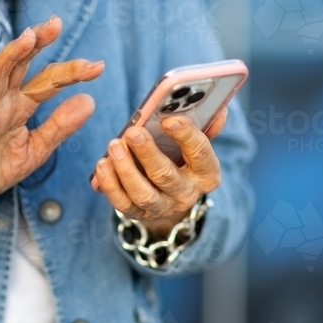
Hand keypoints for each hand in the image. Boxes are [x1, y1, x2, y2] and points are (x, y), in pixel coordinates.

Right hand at [0, 16, 102, 235]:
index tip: (98, 66)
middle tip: (56, 24)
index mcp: (20, 105)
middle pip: (19, 66)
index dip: (71, 71)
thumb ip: (60, 126)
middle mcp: (1, 102)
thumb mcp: (36, 150)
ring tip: (27, 38)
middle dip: (36, 43)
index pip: (47, 81)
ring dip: (9, 56)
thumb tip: (90, 100)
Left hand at [93, 109, 227, 237]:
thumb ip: (206, 125)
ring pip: (143, 193)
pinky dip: (110, 184)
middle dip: (148, 152)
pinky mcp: (139, 213)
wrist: (170, 193)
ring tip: (114, 145)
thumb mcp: (197, 142)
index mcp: (207, 172)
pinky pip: (122, 203)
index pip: (200, 153)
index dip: (186, 135)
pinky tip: (102, 164)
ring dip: (125, 169)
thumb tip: (219, 109)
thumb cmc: (183, 157)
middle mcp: (187, 193)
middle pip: (166, 175)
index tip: (169, 119)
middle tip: (133, 131)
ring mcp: (162, 206)